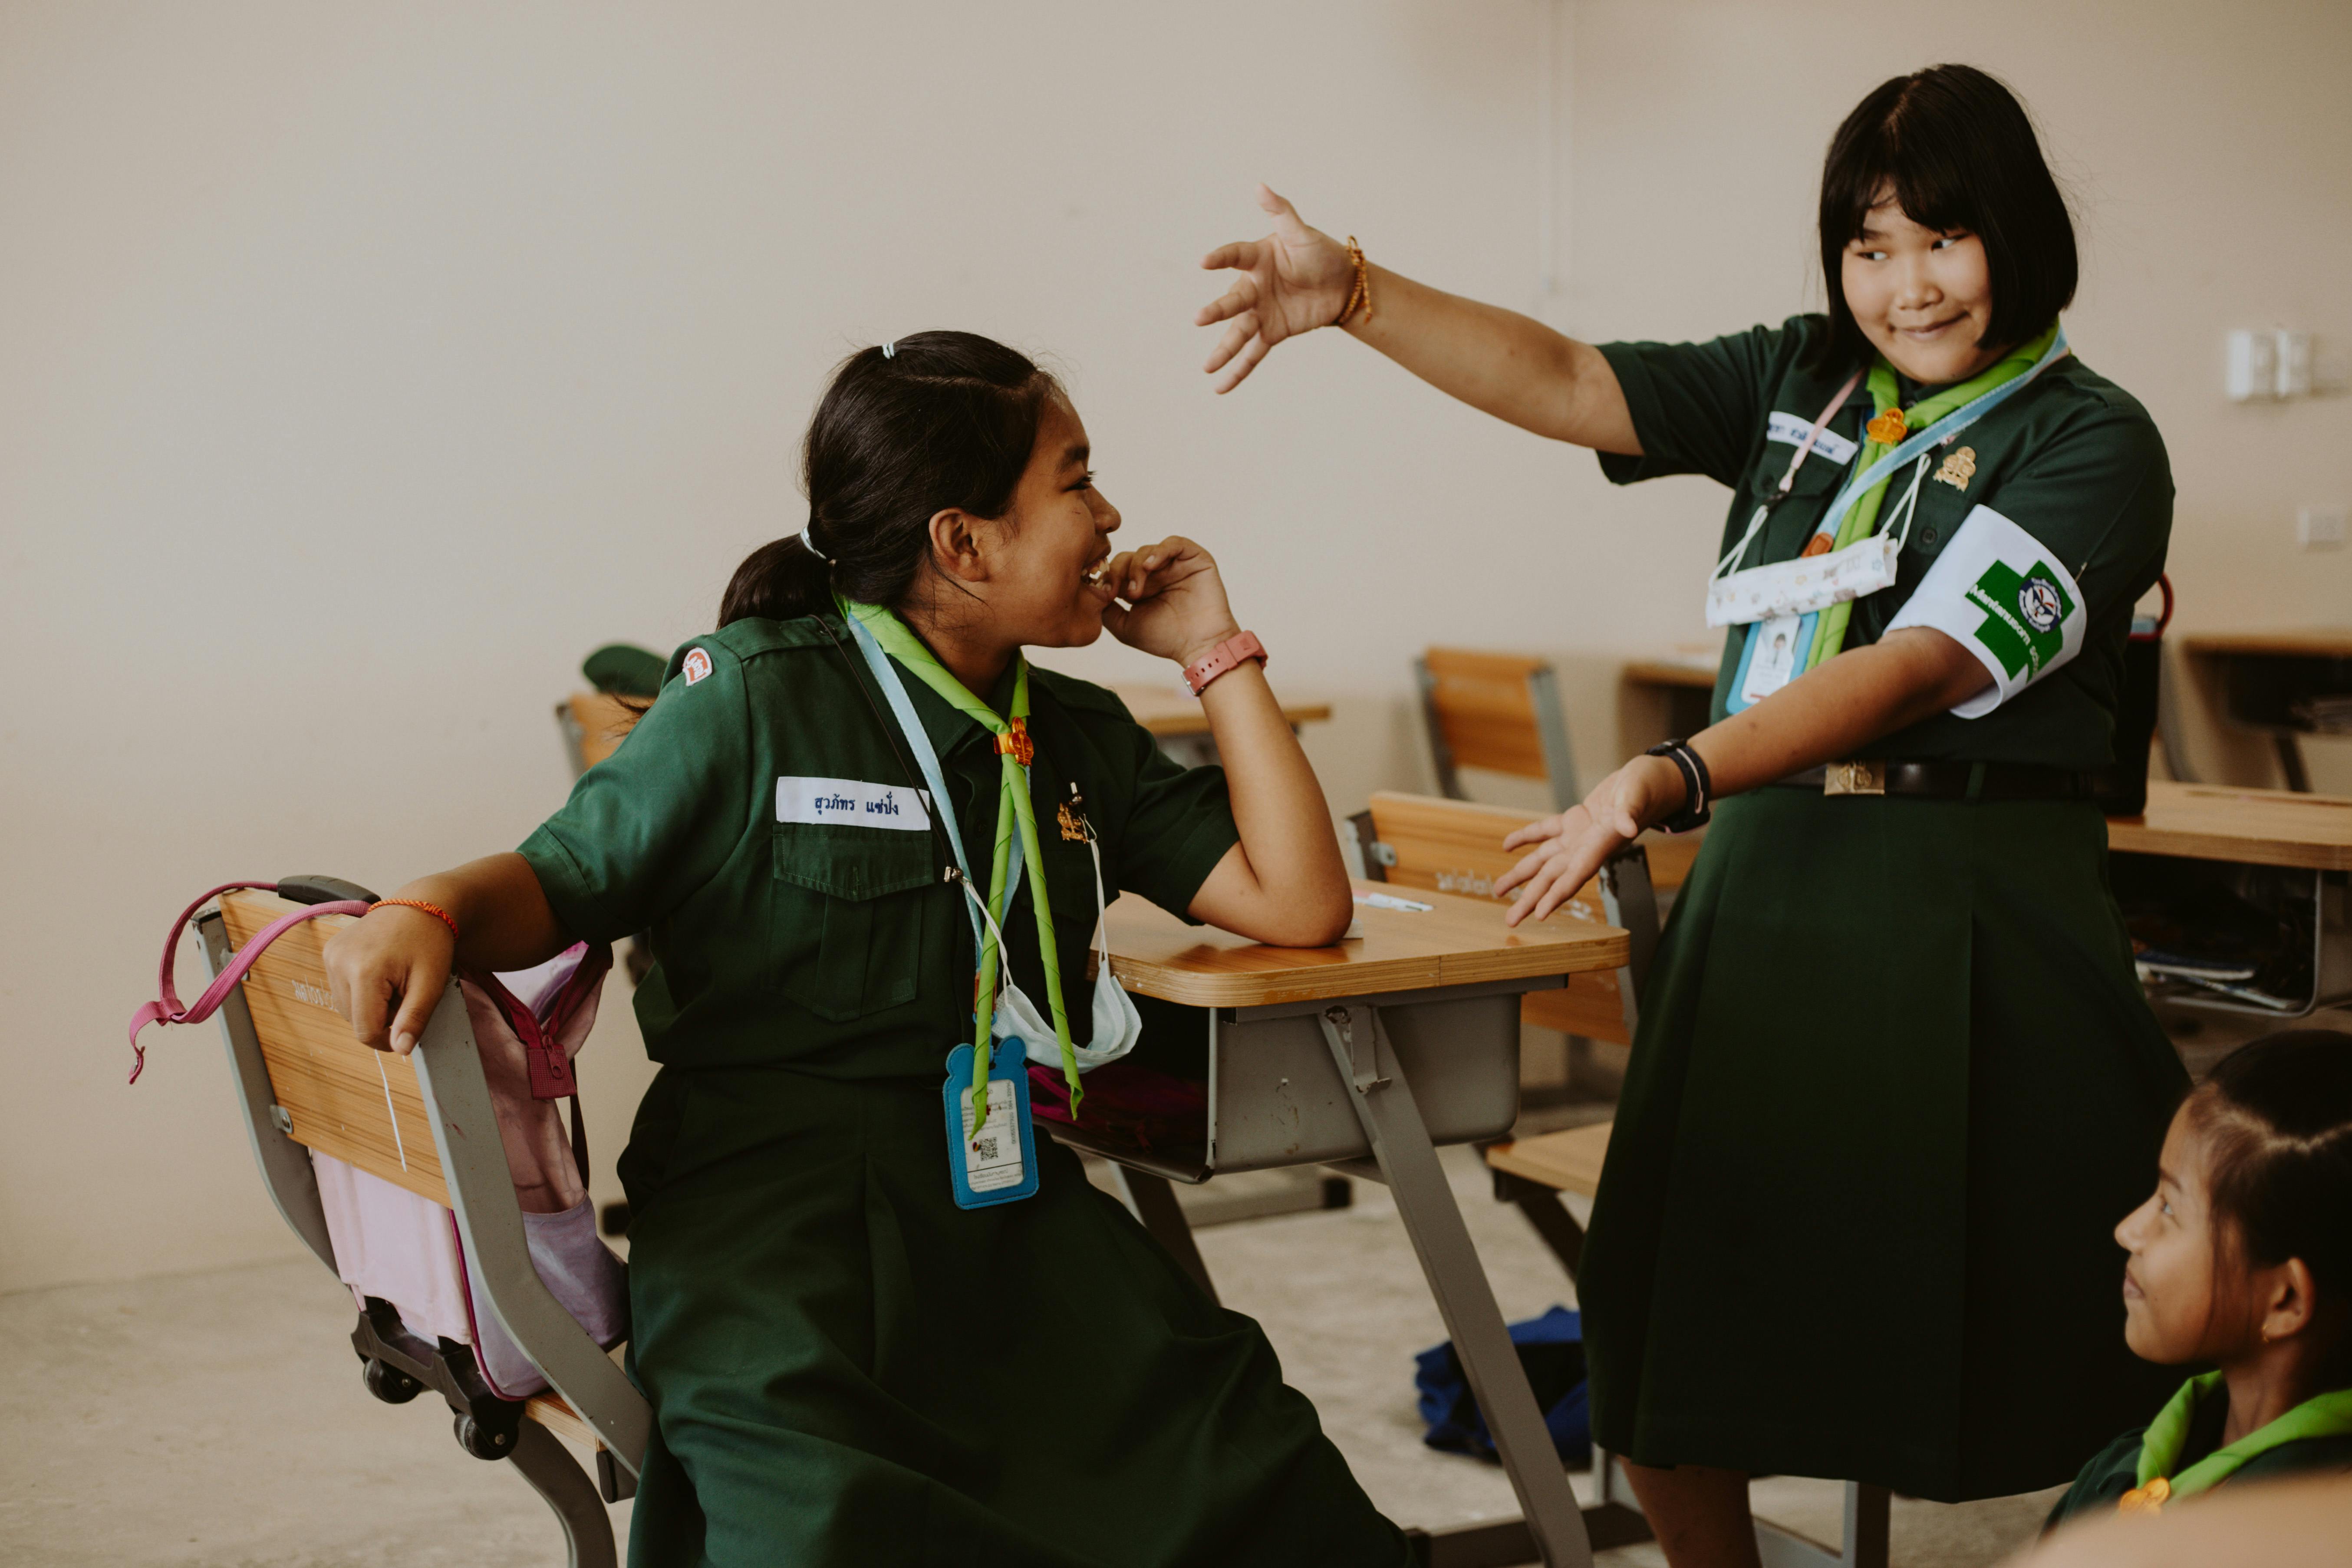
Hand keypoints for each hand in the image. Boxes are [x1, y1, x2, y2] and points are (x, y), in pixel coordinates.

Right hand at [323, 904, 455, 1054]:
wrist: (421, 905)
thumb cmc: (430, 941)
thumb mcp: (431, 984)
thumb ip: (414, 1019)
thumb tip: (400, 1049)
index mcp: (363, 971)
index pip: (365, 1031)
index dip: (388, 1039)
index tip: (407, 1028)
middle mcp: (339, 962)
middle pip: (355, 1021)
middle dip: (382, 1018)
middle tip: (406, 994)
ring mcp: (331, 956)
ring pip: (347, 1008)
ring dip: (372, 1006)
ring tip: (395, 982)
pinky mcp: (330, 953)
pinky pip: (342, 990)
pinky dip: (362, 992)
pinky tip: (381, 974)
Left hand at [1099, 536, 1238, 666]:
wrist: (1198, 646)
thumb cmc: (1165, 639)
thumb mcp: (1124, 625)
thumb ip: (1106, 608)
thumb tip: (1091, 591)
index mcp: (1140, 585)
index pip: (1116, 569)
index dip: (1108, 576)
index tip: (1105, 593)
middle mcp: (1156, 572)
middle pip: (1128, 556)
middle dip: (1120, 572)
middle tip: (1125, 594)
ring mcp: (1175, 564)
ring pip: (1147, 549)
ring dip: (1137, 566)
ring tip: (1138, 589)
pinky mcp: (1194, 558)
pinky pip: (1174, 543)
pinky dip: (1160, 551)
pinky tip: (1151, 566)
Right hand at [1195, 184, 1354, 392]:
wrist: (1343, 284)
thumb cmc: (1319, 252)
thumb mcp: (1301, 231)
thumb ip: (1280, 211)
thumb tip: (1258, 185)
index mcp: (1257, 259)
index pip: (1234, 256)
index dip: (1221, 258)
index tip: (1204, 262)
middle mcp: (1253, 286)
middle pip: (1233, 300)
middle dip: (1217, 310)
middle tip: (1199, 319)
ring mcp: (1260, 312)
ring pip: (1238, 332)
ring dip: (1223, 350)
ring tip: (1207, 367)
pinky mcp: (1271, 332)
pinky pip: (1253, 353)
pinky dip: (1239, 371)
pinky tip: (1221, 386)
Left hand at [1491, 756, 1687, 926]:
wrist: (1652, 779)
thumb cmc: (1648, 787)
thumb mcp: (1637, 796)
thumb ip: (1629, 814)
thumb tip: (1627, 828)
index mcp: (1601, 845)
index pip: (1576, 875)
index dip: (1557, 895)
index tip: (1539, 914)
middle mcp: (1586, 847)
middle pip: (1553, 878)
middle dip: (1532, 899)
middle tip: (1511, 920)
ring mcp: (1579, 836)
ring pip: (1543, 860)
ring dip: (1521, 874)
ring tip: (1499, 890)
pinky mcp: (1575, 820)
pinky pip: (1544, 832)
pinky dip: (1526, 838)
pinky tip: (1508, 846)